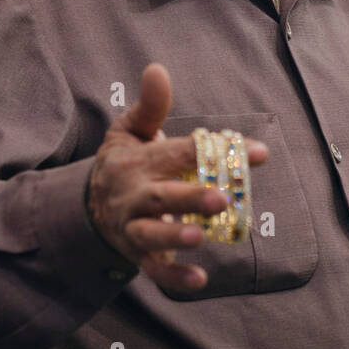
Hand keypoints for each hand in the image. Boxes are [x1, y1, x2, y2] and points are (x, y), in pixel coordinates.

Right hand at [87, 62, 267, 291]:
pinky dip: (175, 277)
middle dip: (190, 199)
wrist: (89, 206)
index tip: (259, 153)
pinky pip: (154, 269)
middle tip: (222, 199)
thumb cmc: (124, 163)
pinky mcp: (138, 255)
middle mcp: (135, 196)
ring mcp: (134, 228)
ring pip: (152, 235)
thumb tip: (158, 68)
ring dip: (176, 237)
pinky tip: (200, 280)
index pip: (181, 154)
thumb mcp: (130, 131)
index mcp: (138, 162)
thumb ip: (150, 105)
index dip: (217, 151)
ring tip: (203, 237)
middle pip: (161, 198)